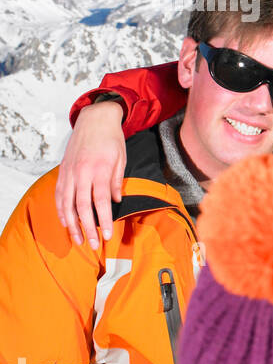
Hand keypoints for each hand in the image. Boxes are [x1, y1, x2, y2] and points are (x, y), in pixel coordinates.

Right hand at [56, 101, 126, 247]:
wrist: (94, 119)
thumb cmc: (112, 139)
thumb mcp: (121, 159)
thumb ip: (117, 181)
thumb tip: (116, 202)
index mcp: (99, 170)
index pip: (101, 201)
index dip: (105, 220)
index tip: (108, 235)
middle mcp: (81, 173)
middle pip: (82, 207)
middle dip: (88, 228)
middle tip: (94, 244)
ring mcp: (69, 172)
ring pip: (67, 204)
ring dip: (72, 224)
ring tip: (78, 240)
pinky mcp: (63, 171)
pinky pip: (59, 195)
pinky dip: (61, 210)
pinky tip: (66, 223)